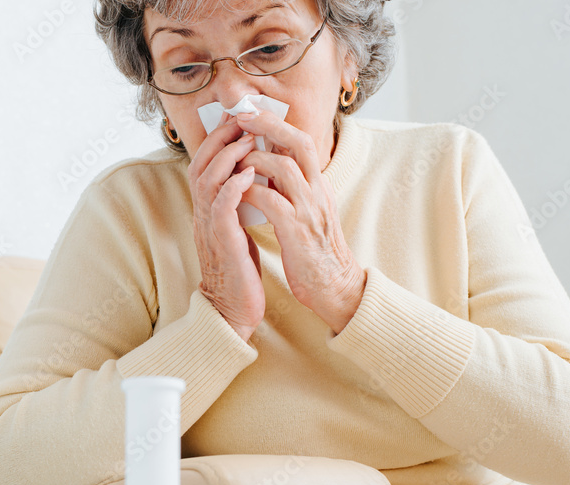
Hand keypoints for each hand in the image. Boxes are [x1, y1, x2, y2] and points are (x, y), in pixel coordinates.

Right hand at [187, 114, 265, 342]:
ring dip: (228, 156)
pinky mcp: (222, 242)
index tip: (238, 120)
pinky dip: (234, 186)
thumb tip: (250, 176)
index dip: (218, 140)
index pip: (204, 164)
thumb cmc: (239, 269)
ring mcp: (210, 227)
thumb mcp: (236, 229)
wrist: (233, 309)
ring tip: (248, 140)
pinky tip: (248, 173)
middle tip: (242, 119)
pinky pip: (222, 207)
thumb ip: (237, 204)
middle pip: (201, 164)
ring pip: (208, 181)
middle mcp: (203, 214)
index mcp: (207, 210)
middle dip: (221, 138)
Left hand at [234, 111, 365, 334]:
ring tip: (234, 158)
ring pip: (285, 166)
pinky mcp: (297, 231)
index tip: (250, 113)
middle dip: (268, 124)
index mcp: (319, 185)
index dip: (276, 122)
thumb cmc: (315, 252)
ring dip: (255, 158)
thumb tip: (270, 166)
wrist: (335, 286)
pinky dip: (252, 190)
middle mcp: (318, 190)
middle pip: (299, 142)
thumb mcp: (308, 212)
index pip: (302, 141)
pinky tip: (236, 189)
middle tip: (241, 117)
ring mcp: (309, 209)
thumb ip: (293, 189)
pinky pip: (272, 201)